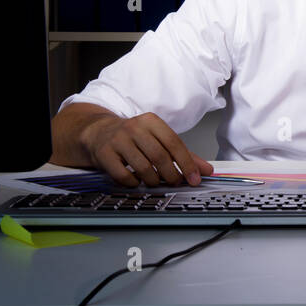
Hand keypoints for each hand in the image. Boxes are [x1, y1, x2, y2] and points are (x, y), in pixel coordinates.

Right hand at [81, 112, 215, 187]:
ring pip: (142, 167)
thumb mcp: (159, 140)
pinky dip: (133, 183)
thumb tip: (206, 170)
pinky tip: (136, 181)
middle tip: (175, 183)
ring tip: (155, 182)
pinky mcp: (104, 154)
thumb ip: (183, 154)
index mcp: (151, 121)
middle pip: (159, 156)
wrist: (99, 132)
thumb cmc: (134, 138)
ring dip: (153, 180)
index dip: (187, 163)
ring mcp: (118, 140)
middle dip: (171, 175)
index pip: (174, 143)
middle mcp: (134, 128)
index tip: (195, 179)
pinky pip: (123, 176)